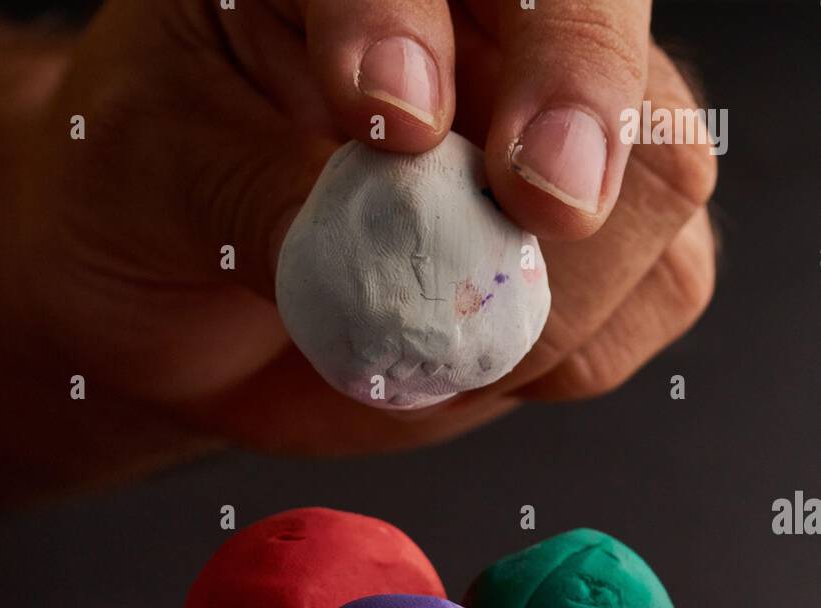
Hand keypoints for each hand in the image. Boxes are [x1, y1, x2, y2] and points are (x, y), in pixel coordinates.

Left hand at [0, 1, 716, 490]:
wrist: (184, 293)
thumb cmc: (158, 189)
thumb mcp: (163, 166)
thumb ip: (269, 188)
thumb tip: (388, 226)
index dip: (412, 13)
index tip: (388, 115)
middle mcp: (488, 23)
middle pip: (601, 21)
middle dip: (585, 104)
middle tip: (537, 205)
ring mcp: (559, 132)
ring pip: (661, 171)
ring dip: (568, 282)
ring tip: (437, 332)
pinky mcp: (601, 250)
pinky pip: (662, 288)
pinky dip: (583, 348)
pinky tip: (484, 359)